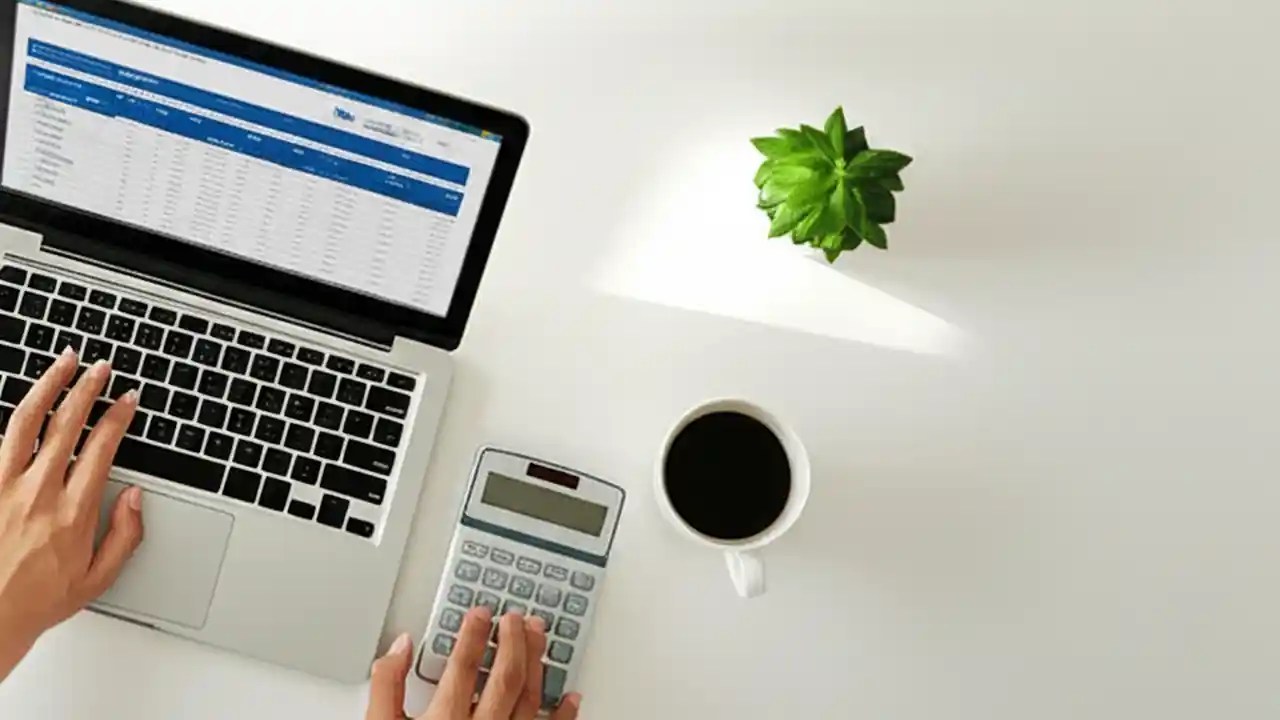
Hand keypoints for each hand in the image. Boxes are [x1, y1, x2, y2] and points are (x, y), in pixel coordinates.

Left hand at [0, 349, 142, 680]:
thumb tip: (135, 498)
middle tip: (99, 368)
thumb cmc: (34, 603)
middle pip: (65, 422)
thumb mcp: (97, 579)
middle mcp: (36, 492)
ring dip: (47, 385)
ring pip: (25, 420)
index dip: (118, 416)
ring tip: (62, 363)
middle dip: (87, 387)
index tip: (127, 400)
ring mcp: (3, 486)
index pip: (101, 447)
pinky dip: (14, 417)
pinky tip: (25, 403)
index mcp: (72, 512)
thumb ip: (125, 535)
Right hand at [366, 607, 581, 719]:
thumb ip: (387, 687)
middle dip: (513, 641)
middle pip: (505, 676)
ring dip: (537, 664)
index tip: (481, 613)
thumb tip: (400, 646)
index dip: (474, 633)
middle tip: (516, 618)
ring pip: (530, 699)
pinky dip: (564, 716)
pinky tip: (571, 697)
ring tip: (539, 636)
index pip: (464, 663)